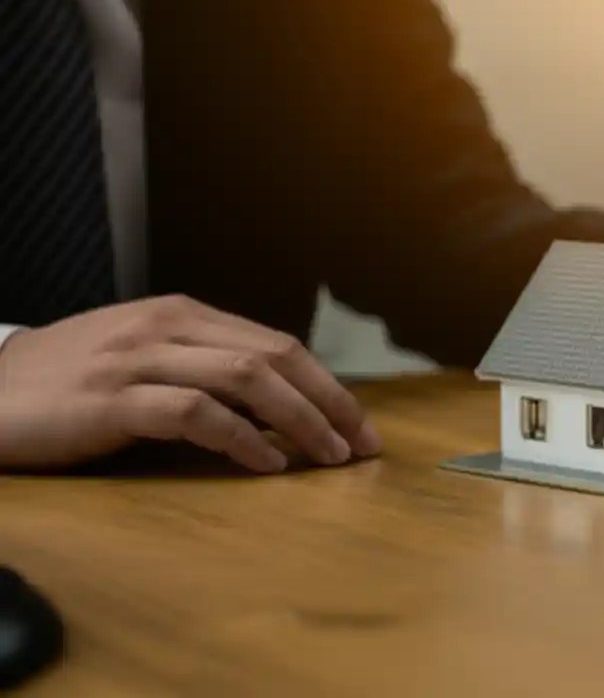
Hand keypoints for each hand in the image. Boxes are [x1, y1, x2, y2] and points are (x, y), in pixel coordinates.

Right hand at [0, 295, 381, 471]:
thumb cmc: (65, 384)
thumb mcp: (141, 359)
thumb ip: (200, 368)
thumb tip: (276, 405)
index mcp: (182, 315)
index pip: (277, 344)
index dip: (328, 385)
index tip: (360, 425)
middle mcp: (167, 326)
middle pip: (276, 356)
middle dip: (330, 402)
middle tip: (363, 446)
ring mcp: (139, 358)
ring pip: (247, 379)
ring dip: (300, 420)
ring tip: (328, 458)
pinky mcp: (113, 400)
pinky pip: (196, 414)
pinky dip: (242, 439)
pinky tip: (267, 464)